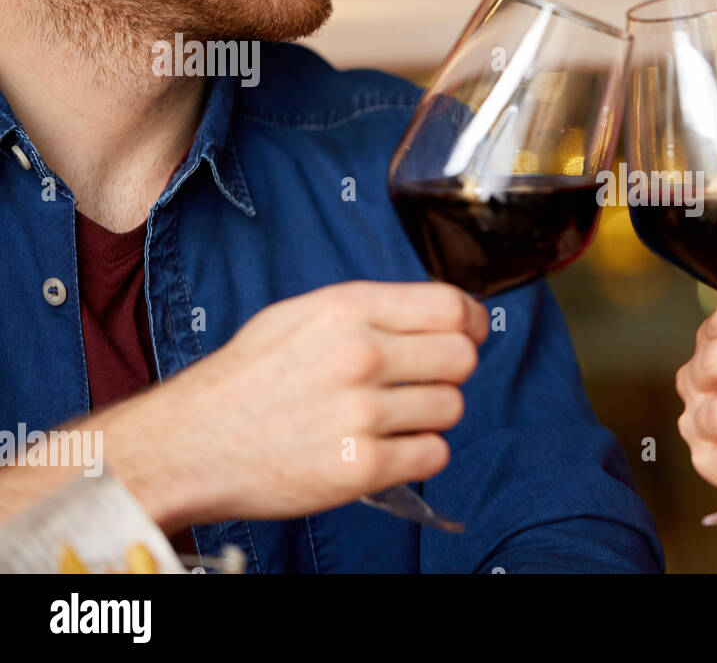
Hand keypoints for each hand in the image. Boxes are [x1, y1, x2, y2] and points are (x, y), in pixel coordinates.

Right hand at [103, 281, 487, 529]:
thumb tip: (437, 314)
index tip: (466, 334)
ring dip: (431, 416)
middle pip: (462, 357)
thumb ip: (369, 311)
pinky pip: (433, 455)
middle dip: (451, 371)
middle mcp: (360, 356)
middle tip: (422, 382)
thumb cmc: (245, 380)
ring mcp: (362, 414)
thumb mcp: (300, 316)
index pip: (451, 306)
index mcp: (347, 309)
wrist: (188, 445)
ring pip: (452, 408)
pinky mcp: (361, 468)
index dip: (469, 322)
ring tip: (389, 418)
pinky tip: (384, 447)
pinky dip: (417, 455)